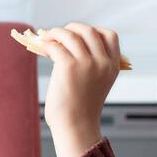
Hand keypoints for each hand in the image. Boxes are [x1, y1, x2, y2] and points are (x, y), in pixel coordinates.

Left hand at [37, 23, 121, 156]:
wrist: (75, 127)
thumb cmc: (81, 109)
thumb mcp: (96, 83)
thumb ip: (92, 64)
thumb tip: (67, 43)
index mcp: (113, 66)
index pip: (110, 36)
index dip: (94, 31)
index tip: (80, 35)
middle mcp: (103, 62)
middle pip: (89, 31)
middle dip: (72, 28)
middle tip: (59, 35)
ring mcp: (87, 63)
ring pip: (71, 34)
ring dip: (56, 33)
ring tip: (46, 39)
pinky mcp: (69, 66)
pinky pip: (56, 46)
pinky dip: (48, 43)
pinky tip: (43, 48)